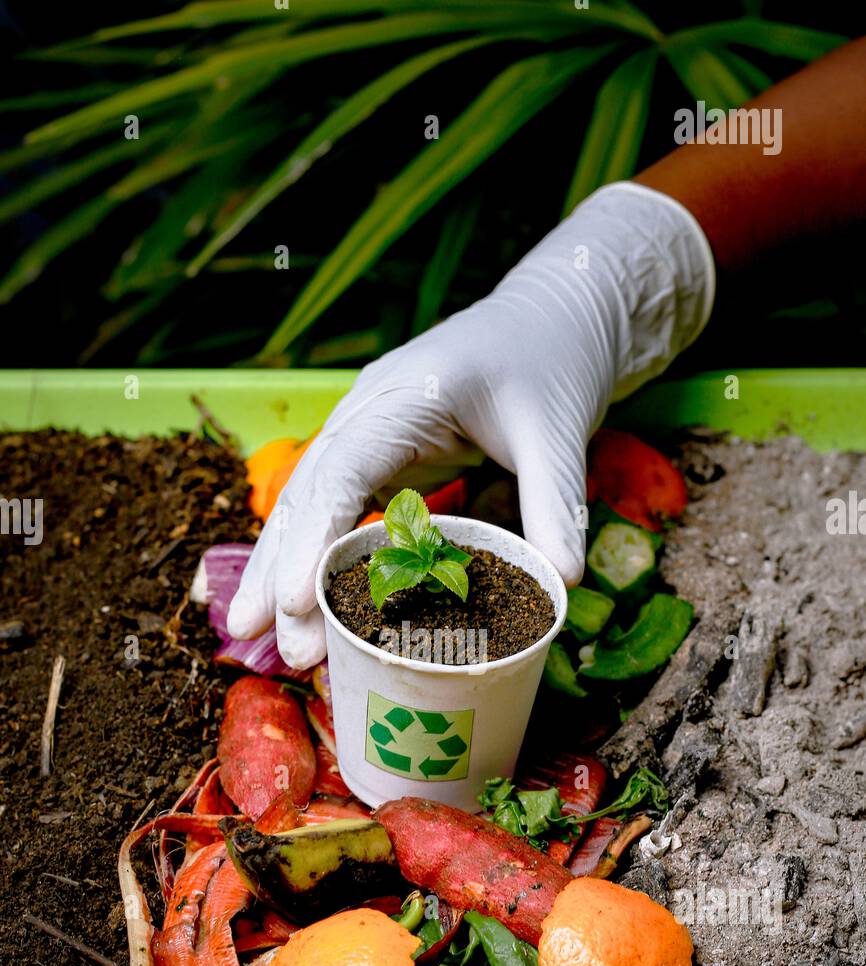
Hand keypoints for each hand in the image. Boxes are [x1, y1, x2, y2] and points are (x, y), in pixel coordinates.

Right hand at [227, 182, 713, 667]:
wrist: (557, 313)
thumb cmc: (553, 359)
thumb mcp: (560, 431)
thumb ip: (556, 504)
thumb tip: (562, 584)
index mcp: (403, 395)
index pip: (341, 473)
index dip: (314, 540)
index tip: (296, 603)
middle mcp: (368, 412)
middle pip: (305, 494)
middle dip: (276, 568)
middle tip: (254, 638)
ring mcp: (367, 433)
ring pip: (307, 504)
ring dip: (278, 567)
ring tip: (249, 634)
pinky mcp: (380, 455)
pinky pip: (333, 507)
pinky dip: (312, 554)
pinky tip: (297, 604)